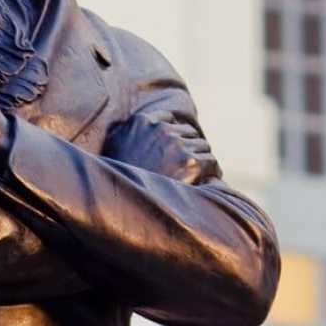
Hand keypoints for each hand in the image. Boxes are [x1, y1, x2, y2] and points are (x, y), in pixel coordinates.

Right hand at [104, 113, 220, 184]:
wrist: (129, 207)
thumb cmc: (120, 178)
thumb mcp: (114, 144)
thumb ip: (128, 128)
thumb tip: (145, 121)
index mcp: (142, 121)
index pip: (170, 118)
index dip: (173, 134)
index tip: (172, 149)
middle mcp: (161, 129)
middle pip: (189, 132)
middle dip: (188, 147)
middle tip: (182, 166)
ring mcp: (177, 145)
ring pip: (203, 146)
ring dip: (200, 160)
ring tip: (191, 175)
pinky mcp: (191, 162)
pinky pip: (212, 162)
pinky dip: (211, 172)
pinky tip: (203, 181)